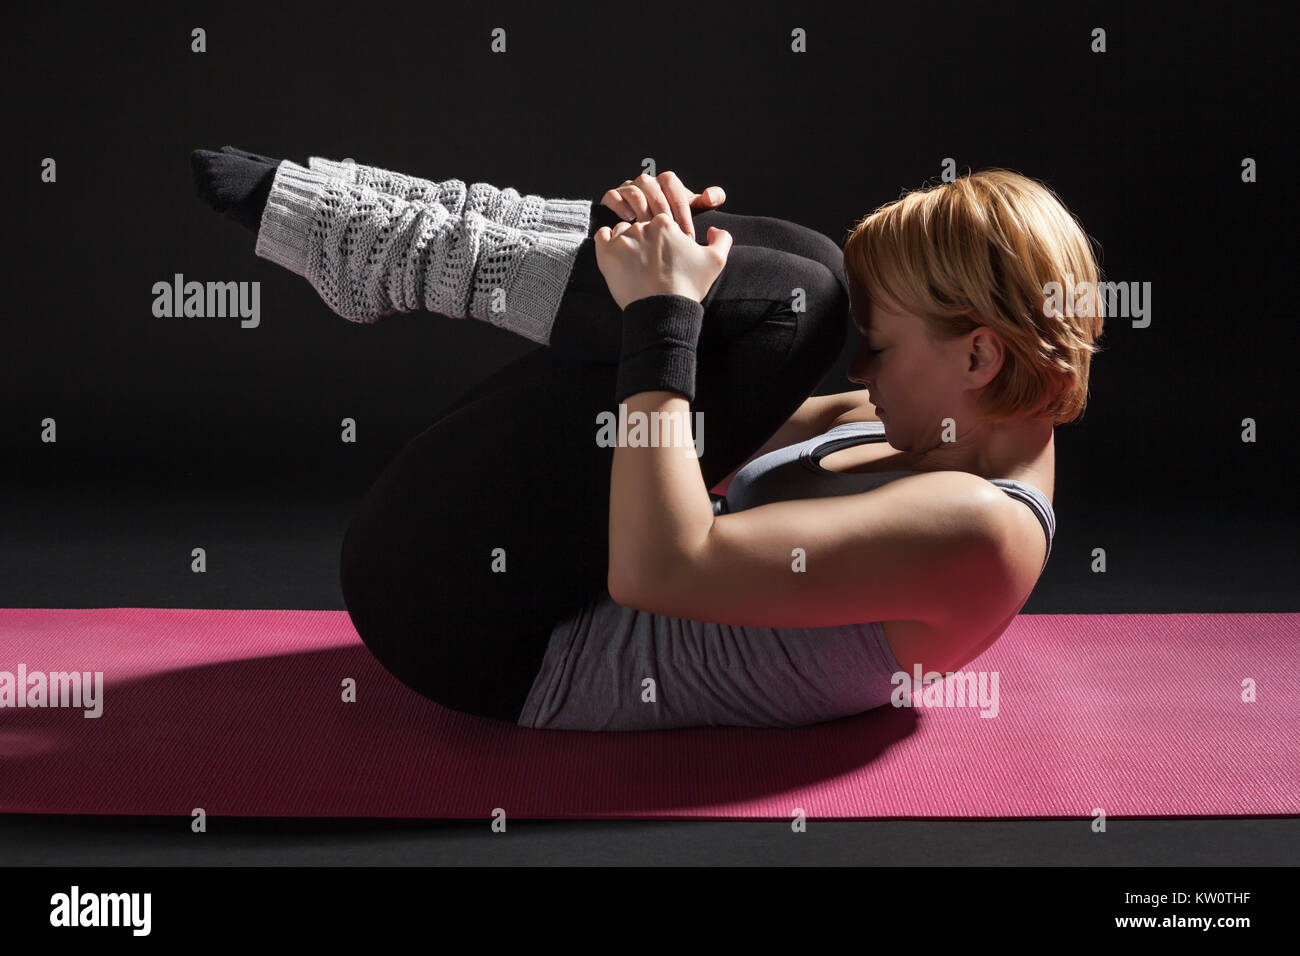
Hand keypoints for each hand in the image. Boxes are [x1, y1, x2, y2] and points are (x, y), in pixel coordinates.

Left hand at [593, 213, 731, 310]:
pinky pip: (602, 236)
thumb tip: (714, 230)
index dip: (663, 238)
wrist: (663, 310)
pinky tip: (617, 255)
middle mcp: (643, 226)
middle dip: (645, 241)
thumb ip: (721, 239)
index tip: (664, 254)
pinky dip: (607, 242)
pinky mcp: (606, 253)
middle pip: (641, 226)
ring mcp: (623, 239)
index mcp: (666, 223)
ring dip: (626, 242)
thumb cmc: (688, 286)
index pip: (660, 222)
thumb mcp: (715, 261)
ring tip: (634, 264)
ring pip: (621, 230)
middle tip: (649, 263)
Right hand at [600, 171, 725, 240]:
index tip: (688, 236)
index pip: (674, 188)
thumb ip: (708, 201)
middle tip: (671, 238)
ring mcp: (628, 188)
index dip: (682, 211)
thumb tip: (710, 197)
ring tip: (651, 233)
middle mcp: (647, 182)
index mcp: (667, 182)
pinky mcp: (612, 197)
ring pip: (634, 193)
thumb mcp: (692, 212)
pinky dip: (620, 206)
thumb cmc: (673, 223)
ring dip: (643, 213)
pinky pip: (613, 196)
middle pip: (654, 190)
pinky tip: (629, 221)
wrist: (645, 236)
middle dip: (664, 216)